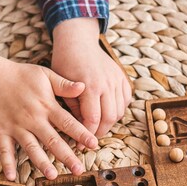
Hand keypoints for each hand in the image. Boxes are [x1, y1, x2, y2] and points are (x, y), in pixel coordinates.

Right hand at [0, 55, 98, 180]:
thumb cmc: (21, 75)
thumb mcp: (45, 74)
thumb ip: (64, 84)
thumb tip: (84, 87)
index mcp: (46, 105)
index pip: (68, 122)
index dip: (82, 133)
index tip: (95, 144)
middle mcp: (33, 119)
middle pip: (52, 140)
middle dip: (67, 156)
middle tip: (79, 170)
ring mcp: (16, 127)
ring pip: (31, 148)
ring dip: (41, 162)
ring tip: (52, 175)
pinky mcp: (1, 131)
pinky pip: (4, 150)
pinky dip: (7, 163)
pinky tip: (12, 177)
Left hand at [51, 18, 130, 136]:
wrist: (78, 41)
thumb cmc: (65, 63)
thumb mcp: (60, 85)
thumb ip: (71, 107)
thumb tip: (77, 129)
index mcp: (89, 86)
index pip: (92, 119)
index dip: (86, 134)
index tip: (79, 143)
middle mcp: (107, 83)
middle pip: (109, 118)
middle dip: (99, 132)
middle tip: (89, 139)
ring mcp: (116, 80)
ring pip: (119, 111)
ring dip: (109, 123)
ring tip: (96, 127)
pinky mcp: (122, 78)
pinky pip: (125, 101)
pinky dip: (118, 110)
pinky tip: (106, 113)